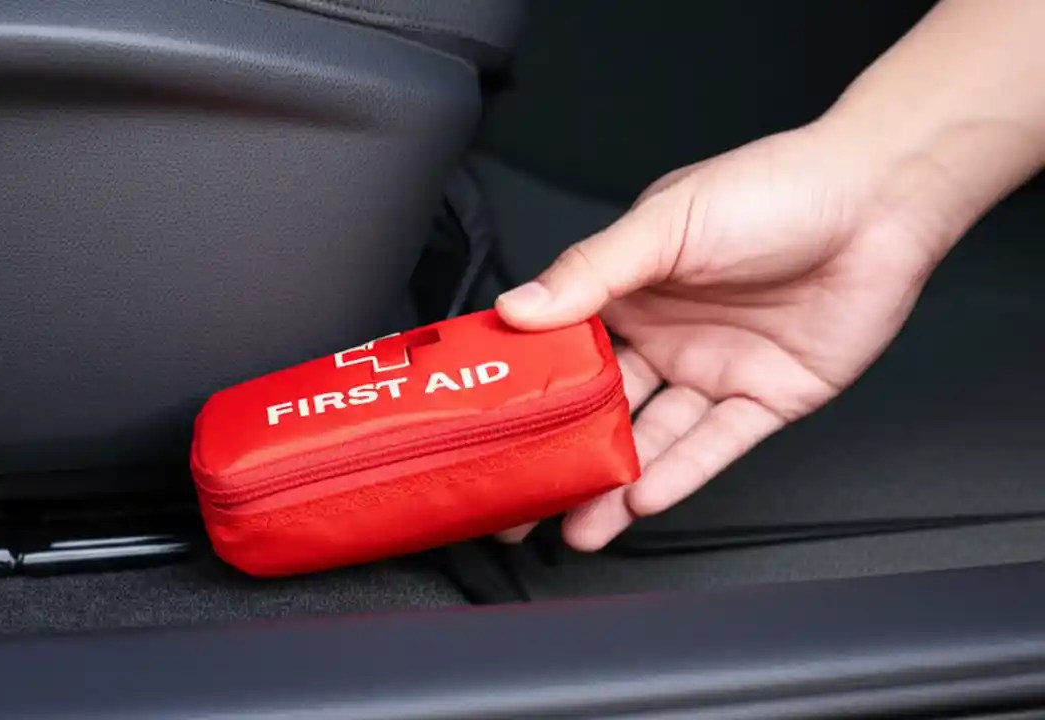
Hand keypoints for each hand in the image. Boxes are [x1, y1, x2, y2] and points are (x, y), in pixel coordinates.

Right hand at [493, 121, 962, 549]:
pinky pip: (715, 445)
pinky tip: (642, 496)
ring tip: (574, 524)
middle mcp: (664, 334)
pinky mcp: (764, 398)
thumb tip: (518, 307)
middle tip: (521, 500)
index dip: (529, 390)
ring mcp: (712, 369)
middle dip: (563, 454)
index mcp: (629, 289)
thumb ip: (592, 270)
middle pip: (602, 407)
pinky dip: (680, 472)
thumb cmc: (774, 189)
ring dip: (614, 482)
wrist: (880, 201)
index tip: (488, 429)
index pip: (564, 349)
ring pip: (652, 438)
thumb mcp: (668, 222)